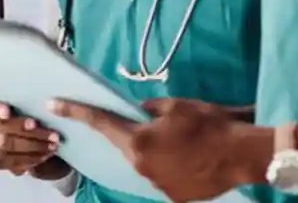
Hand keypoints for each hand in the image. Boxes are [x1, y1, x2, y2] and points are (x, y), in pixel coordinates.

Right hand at [0, 96, 64, 177]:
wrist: (32, 131)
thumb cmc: (31, 110)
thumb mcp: (30, 101)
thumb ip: (30, 100)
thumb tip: (49, 103)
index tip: (7, 112)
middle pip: (0, 128)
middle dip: (25, 131)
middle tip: (51, 133)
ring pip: (4, 147)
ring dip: (32, 147)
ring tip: (53, 145)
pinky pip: (10, 164)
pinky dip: (30, 159)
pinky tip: (46, 155)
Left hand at [49, 98, 243, 201]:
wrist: (243, 154)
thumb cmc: (209, 124)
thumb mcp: (175, 105)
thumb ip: (148, 109)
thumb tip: (138, 113)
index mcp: (137, 141)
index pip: (100, 122)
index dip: (75, 111)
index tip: (53, 104)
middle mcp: (141, 167)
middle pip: (128, 146)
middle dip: (137, 135)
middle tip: (165, 127)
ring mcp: (157, 185)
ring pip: (147, 162)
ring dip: (157, 152)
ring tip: (187, 144)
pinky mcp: (174, 197)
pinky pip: (165, 177)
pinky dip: (172, 167)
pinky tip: (192, 159)